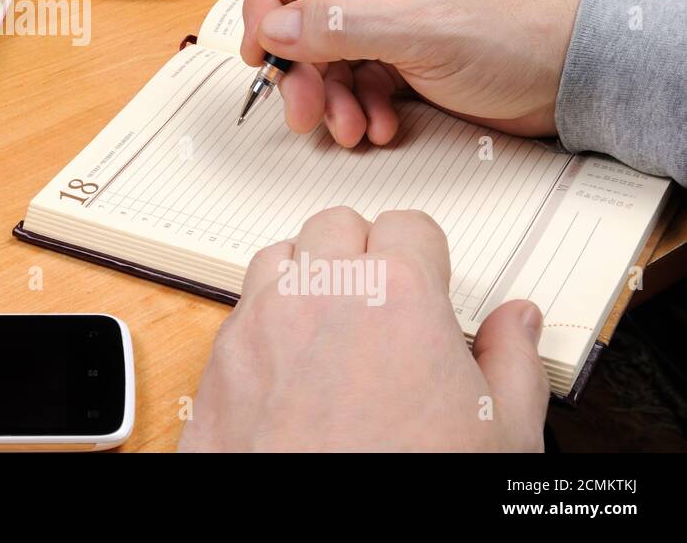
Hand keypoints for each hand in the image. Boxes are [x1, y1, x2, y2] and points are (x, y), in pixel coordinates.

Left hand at [178, 207, 549, 451]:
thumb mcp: (501, 435)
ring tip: (334, 328)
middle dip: (362, 253)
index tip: (430, 285)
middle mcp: (320, 293)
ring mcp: (260, 322)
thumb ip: (513, 362)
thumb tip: (516, 323)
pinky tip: (292, 369)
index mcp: (397, 293)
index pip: (409, 224)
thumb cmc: (406, 484)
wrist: (324, 535)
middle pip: (336, 226)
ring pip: (280, 258)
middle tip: (385, 304)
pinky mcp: (219, 360)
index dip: (425, 255)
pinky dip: (265, 324)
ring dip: (305, 277)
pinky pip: (240, 311)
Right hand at [241, 0, 582, 145]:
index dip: (266, 2)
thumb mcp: (418, 27)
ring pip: (324, 55)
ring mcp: (389, 16)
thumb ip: (338, 26)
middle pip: (301, 14)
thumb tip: (273, 30)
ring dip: (328, 97)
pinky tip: (377, 126)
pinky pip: (355, 80)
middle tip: (300, 108)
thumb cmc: (518, 30)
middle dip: (299, 68)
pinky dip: (357, 107)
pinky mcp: (402, 54)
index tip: (262, 51)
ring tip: (348, 128)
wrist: (577, 77)